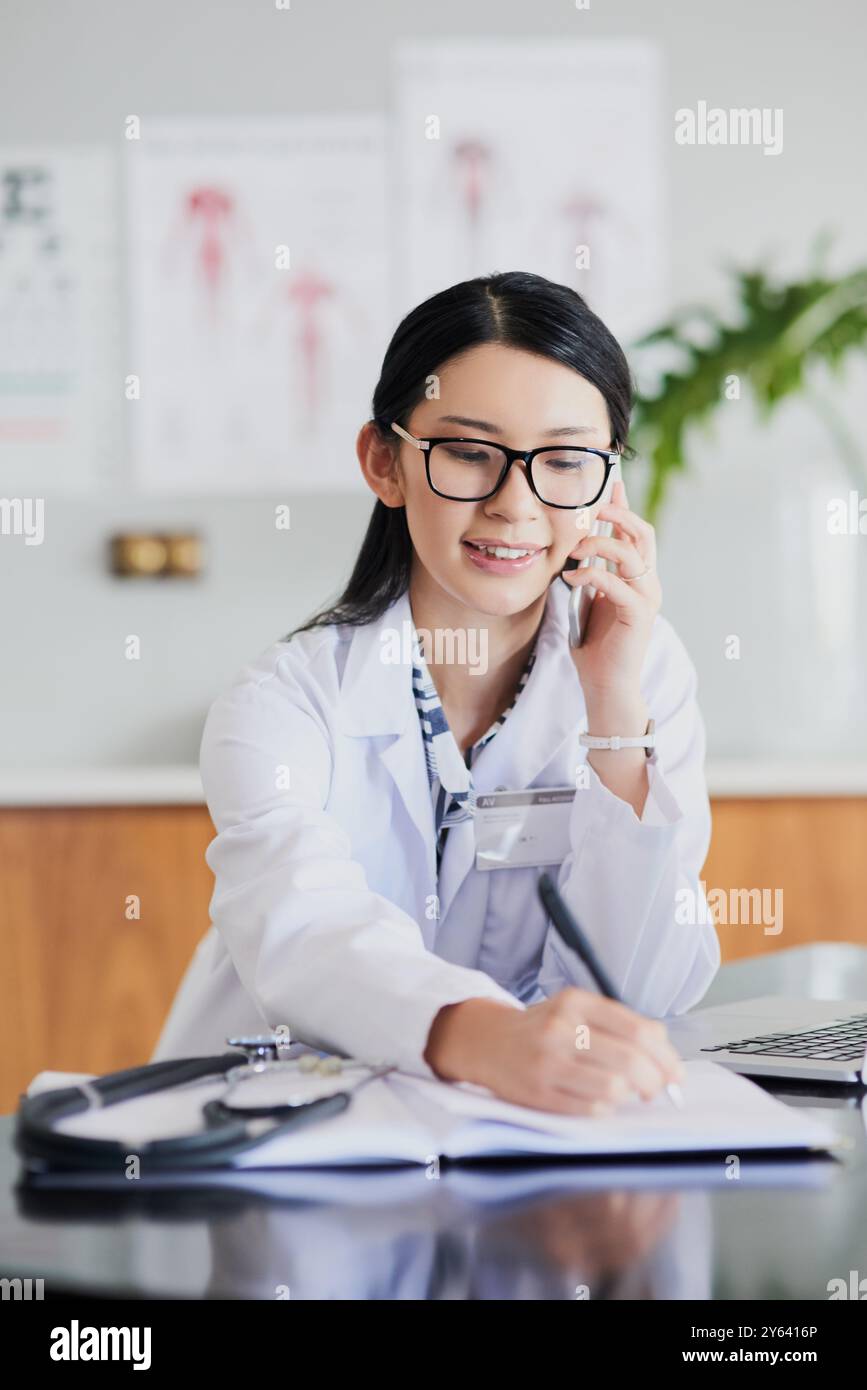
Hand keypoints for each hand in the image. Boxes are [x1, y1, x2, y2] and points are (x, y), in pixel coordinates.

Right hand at [425, 990, 684, 1114]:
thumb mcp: (575, 1010)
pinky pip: (589, 1108)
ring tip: (628, 1094)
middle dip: (655, 1081)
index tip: (675, 1072)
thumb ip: (617, 1023)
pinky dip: (605, 1107)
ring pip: (613, 1087)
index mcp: (575, 1002)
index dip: (665, 1056)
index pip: (638, 1030)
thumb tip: (664, 1048)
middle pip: (630, 1061)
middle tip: (658, 1089)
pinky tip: (600, 1099)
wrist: (486, 1042)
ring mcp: (547, 1063)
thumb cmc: (542, 1028)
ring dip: (630, 1095)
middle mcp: (560, 1029)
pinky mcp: (538, 1093)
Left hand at [562, 478, 661, 698]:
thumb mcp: (589, 599)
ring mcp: (646, 597)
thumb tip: (573, 547)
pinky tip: (570, 577)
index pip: (634, 532)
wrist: (605, 684)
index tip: (611, 482)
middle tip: (590, 508)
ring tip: (573, 549)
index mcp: (637, 577)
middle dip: (617, 514)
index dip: (623, 506)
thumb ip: (589, 573)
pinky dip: (591, 573)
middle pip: (642, 532)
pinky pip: (616, 581)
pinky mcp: (638, 614)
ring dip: (599, 542)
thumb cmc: (595, 645)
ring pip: (631, 552)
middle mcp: (647, 583)